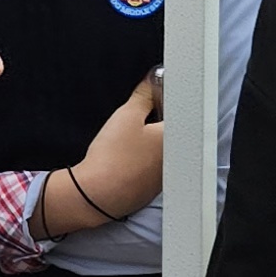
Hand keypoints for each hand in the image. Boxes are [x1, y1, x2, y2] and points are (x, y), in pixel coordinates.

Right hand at [67, 73, 165, 222]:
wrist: (97, 194)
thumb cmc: (113, 155)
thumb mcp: (127, 116)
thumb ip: (143, 95)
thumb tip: (152, 82)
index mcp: (174, 138)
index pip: (178, 112)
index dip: (162, 102)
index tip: (149, 99)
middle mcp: (175, 159)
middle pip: (170, 133)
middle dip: (155, 123)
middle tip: (134, 120)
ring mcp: (164, 178)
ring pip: (160, 153)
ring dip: (149, 145)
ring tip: (125, 144)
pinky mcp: (150, 191)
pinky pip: (150, 170)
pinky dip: (141, 163)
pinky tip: (124, 162)